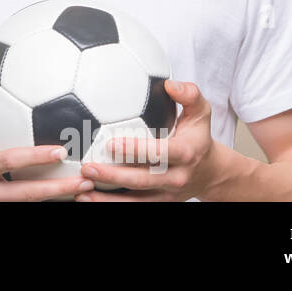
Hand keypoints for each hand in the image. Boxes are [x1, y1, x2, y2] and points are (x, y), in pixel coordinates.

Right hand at [0, 85, 95, 201]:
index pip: (8, 162)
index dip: (34, 158)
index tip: (59, 152)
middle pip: (26, 193)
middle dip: (57, 189)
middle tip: (85, 180)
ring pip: (29, 204)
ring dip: (58, 198)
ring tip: (86, 190)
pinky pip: (24, 207)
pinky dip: (47, 202)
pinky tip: (69, 196)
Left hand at [73, 79, 219, 200]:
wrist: (211, 173)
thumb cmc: (198, 137)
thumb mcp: (201, 113)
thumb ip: (190, 95)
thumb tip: (170, 84)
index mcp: (185, 154)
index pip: (160, 153)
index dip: (136, 150)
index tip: (111, 144)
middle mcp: (176, 177)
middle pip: (143, 180)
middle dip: (114, 176)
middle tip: (87, 167)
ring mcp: (166, 194)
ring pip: (135, 201)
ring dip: (107, 199)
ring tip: (81, 190)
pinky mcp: (158, 203)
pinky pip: (134, 206)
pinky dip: (110, 204)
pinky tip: (87, 197)